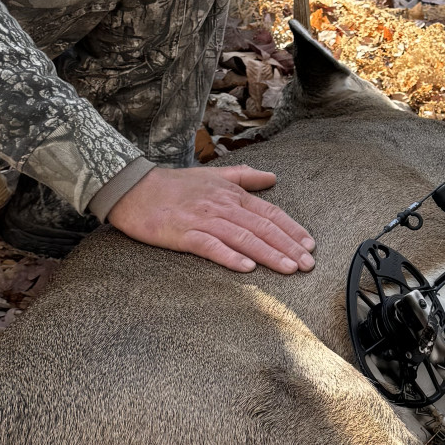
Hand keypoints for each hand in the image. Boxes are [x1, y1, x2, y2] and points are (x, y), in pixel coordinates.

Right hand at [107, 164, 315, 273]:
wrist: (134, 189)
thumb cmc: (174, 185)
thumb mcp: (213, 175)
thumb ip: (245, 177)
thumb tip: (272, 177)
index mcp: (231, 195)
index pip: (269, 213)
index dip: (292, 229)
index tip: (310, 245)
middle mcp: (222, 206)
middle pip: (262, 228)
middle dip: (288, 247)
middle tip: (308, 265)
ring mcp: (203, 220)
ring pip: (243, 238)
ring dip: (268, 254)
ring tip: (289, 269)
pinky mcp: (183, 234)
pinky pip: (210, 246)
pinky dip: (229, 256)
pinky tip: (247, 268)